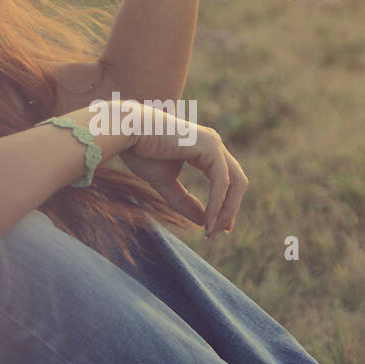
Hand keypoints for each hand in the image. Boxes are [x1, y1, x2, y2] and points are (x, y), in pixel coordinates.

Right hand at [116, 106, 247, 236]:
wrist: (127, 131)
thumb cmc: (141, 151)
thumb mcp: (166, 183)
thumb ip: (184, 201)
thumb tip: (205, 222)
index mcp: (206, 149)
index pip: (227, 180)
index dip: (225, 205)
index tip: (214, 228)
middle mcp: (214, 144)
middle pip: (237, 183)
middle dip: (229, 210)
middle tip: (215, 232)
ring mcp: (214, 143)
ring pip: (235, 183)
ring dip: (226, 210)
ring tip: (211, 230)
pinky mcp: (210, 147)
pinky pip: (222, 182)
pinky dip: (217, 204)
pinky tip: (208, 221)